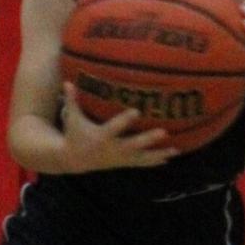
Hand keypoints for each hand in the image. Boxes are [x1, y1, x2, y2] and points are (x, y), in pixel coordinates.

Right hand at [59, 82, 177, 170]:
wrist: (74, 160)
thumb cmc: (74, 134)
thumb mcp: (73, 118)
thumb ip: (72, 100)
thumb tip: (68, 82)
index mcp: (101, 136)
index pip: (114, 127)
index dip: (125, 120)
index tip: (137, 111)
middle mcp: (112, 149)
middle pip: (133, 144)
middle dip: (148, 139)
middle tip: (164, 132)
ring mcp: (119, 158)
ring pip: (142, 157)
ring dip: (159, 154)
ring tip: (176, 150)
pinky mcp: (123, 163)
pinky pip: (141, 163)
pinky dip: (154, 161)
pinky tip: (169, 158)